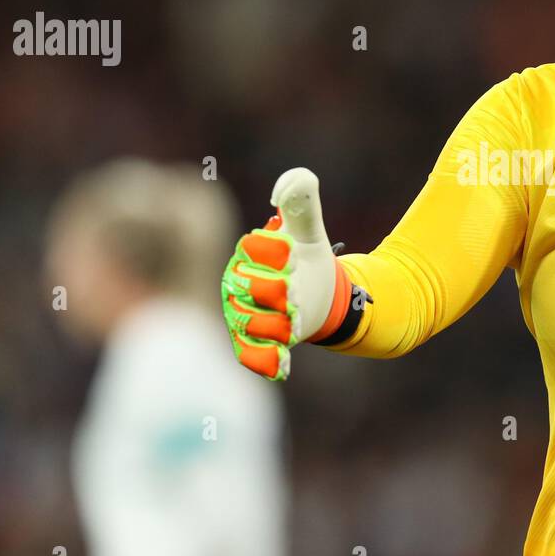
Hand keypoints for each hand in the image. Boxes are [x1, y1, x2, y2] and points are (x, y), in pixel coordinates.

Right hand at [221, 168, 340, 379]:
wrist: (316, 297)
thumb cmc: (304, 258)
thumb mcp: (308, 228)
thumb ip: (302, 201)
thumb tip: (284, 190)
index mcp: (249, 253)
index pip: (254, 250)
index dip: (275, 253)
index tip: (295, 255)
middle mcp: (238, 285)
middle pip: (253, 290)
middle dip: (277, 290)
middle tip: (297, 292)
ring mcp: (244, 316)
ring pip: (253, 324)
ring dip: (276, 326)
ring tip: (296, 322)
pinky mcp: (254, 344)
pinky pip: (251, 356)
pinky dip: (266, 361)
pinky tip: (284, 365)